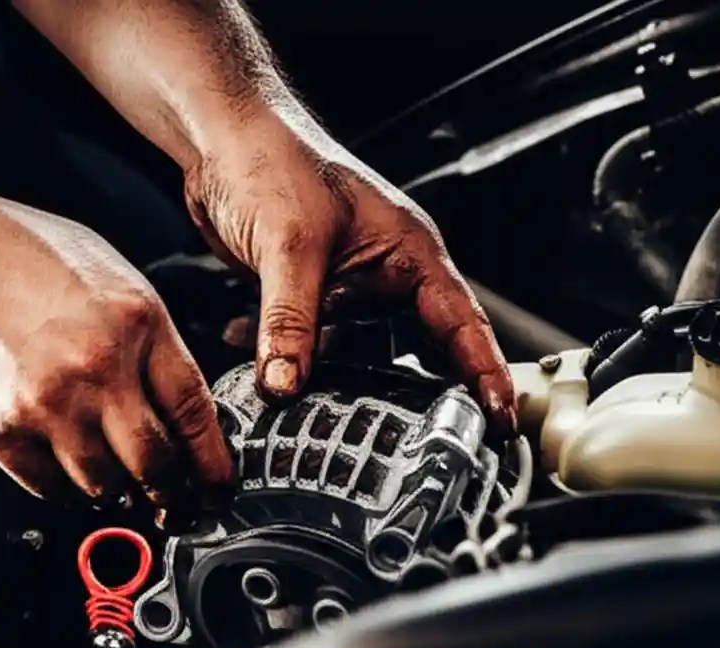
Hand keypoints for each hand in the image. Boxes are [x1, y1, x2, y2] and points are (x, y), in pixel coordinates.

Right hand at [0, 193, 232, 522]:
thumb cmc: (5, 248)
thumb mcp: (102, 271)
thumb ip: (144, 334)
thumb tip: (175, 396)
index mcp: (136, 319)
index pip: (196, 412)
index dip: (215, 464)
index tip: (220, 488)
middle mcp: (98, 368)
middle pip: (158, 465)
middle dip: (173, 494)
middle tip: (177, 504)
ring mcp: (47, 405)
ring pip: (106, 486)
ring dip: (115, 491)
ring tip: (113, 477)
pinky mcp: (0, 432)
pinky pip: (51, 488)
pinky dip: (67, 489)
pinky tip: (66, 468)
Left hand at [183, 112, 516, 433]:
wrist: (219, 137)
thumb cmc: (274, 160)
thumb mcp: (291, 248)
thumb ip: (292, 321)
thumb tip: (287, 385)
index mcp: (409, 251)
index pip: (462, 322)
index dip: (485, 372)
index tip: (500, 418)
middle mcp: (384, 270)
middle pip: (417, 344)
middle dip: (419, 390)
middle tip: (428, 438)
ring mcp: (346, 282)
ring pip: (357, 350)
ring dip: (340, 380)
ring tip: (338, 422)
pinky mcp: (307, 291)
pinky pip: (310, 340)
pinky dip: (289, 358)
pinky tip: (263, 372)